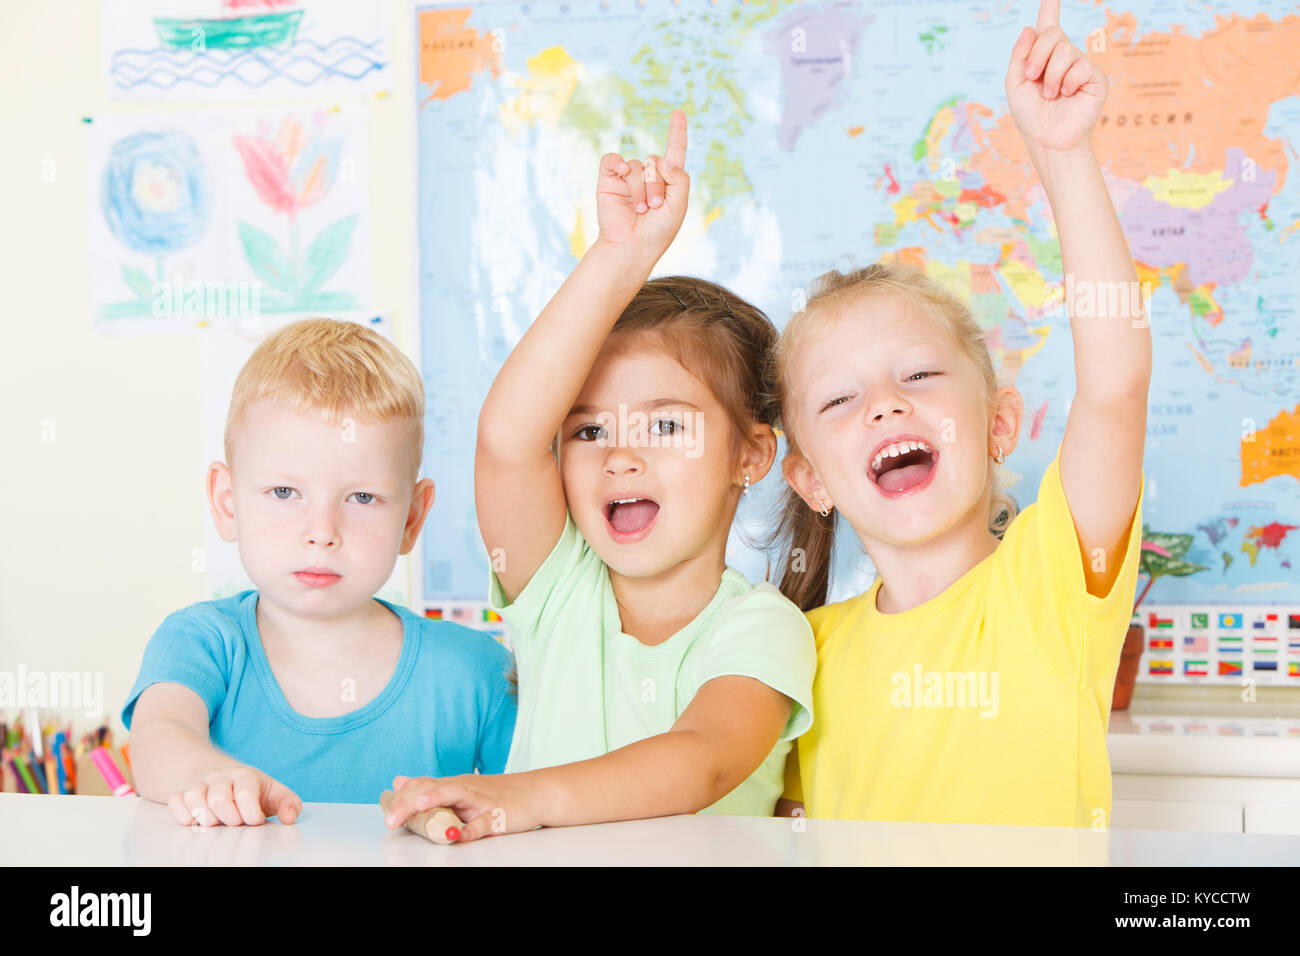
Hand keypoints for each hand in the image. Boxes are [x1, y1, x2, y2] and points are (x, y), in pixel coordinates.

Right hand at [166, 766, 301, 826]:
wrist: (224, 776)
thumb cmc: (253, 791)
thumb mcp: (275, 794)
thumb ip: (289, 804)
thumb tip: (289, 818)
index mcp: (245, 776)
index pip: (245, 794)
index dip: (251, 815)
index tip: (256, 821)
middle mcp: (220, 778)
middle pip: (218, 799)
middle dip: (229, 819)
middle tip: (236, 823)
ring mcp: (199, 784)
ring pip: (194, 799)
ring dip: (206, 818)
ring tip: (218, 823)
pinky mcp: (182, 793)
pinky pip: (176, 802)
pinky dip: (184, 815)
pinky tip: (197, 821)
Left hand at [384, 772, 547, 842]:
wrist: (536, 792)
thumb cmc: (498, 795)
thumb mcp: (462, 788)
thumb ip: (431, 787)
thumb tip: (399, 782)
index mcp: (454, 785)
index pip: (423, 785)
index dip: (403, 797)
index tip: (386, 811)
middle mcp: (465, 789)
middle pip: (433, 789)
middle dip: (410, 803)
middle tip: (391, 820)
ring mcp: (482, 801)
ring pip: (455, 796)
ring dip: (434, 802)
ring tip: (417, 808)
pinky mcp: (498, 815)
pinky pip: (483, 822)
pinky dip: (471, 829)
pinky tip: (459, 835)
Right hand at [594, 108, 689, 261]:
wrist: (632, 247)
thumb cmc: (658, 231)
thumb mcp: (680, 205)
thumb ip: (680, 178)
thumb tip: (660, 160)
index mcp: (668, 181)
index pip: (674, 151)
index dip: (677, 132)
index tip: (678, 113)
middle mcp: (647, 176)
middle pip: (656, 160)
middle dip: (658, 184)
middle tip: (655, 207)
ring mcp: (627, 177)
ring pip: (637, 165)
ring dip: (642, 188)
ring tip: (640, 209)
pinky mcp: (608, 179)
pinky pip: (613, 159)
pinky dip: (617, 163)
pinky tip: (622, 173)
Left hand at [1006, 0, 1106, 151]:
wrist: (1046, 139)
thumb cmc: (1031, 115)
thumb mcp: (1016, 83)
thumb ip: (1020, 56)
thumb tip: (1029, 28)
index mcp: (1045, 57)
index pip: (1048, 26)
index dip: (1050, 7)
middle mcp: (1065, 57)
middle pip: (1052, 35)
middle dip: (1037, 55)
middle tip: (1033, 76)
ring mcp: (1081, 65)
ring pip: (1065, 50)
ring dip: (1051, 75)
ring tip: (1051, 94)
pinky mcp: (1095, 77)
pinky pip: (1081, 66)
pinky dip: (1067, 82)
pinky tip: (1066, 95)